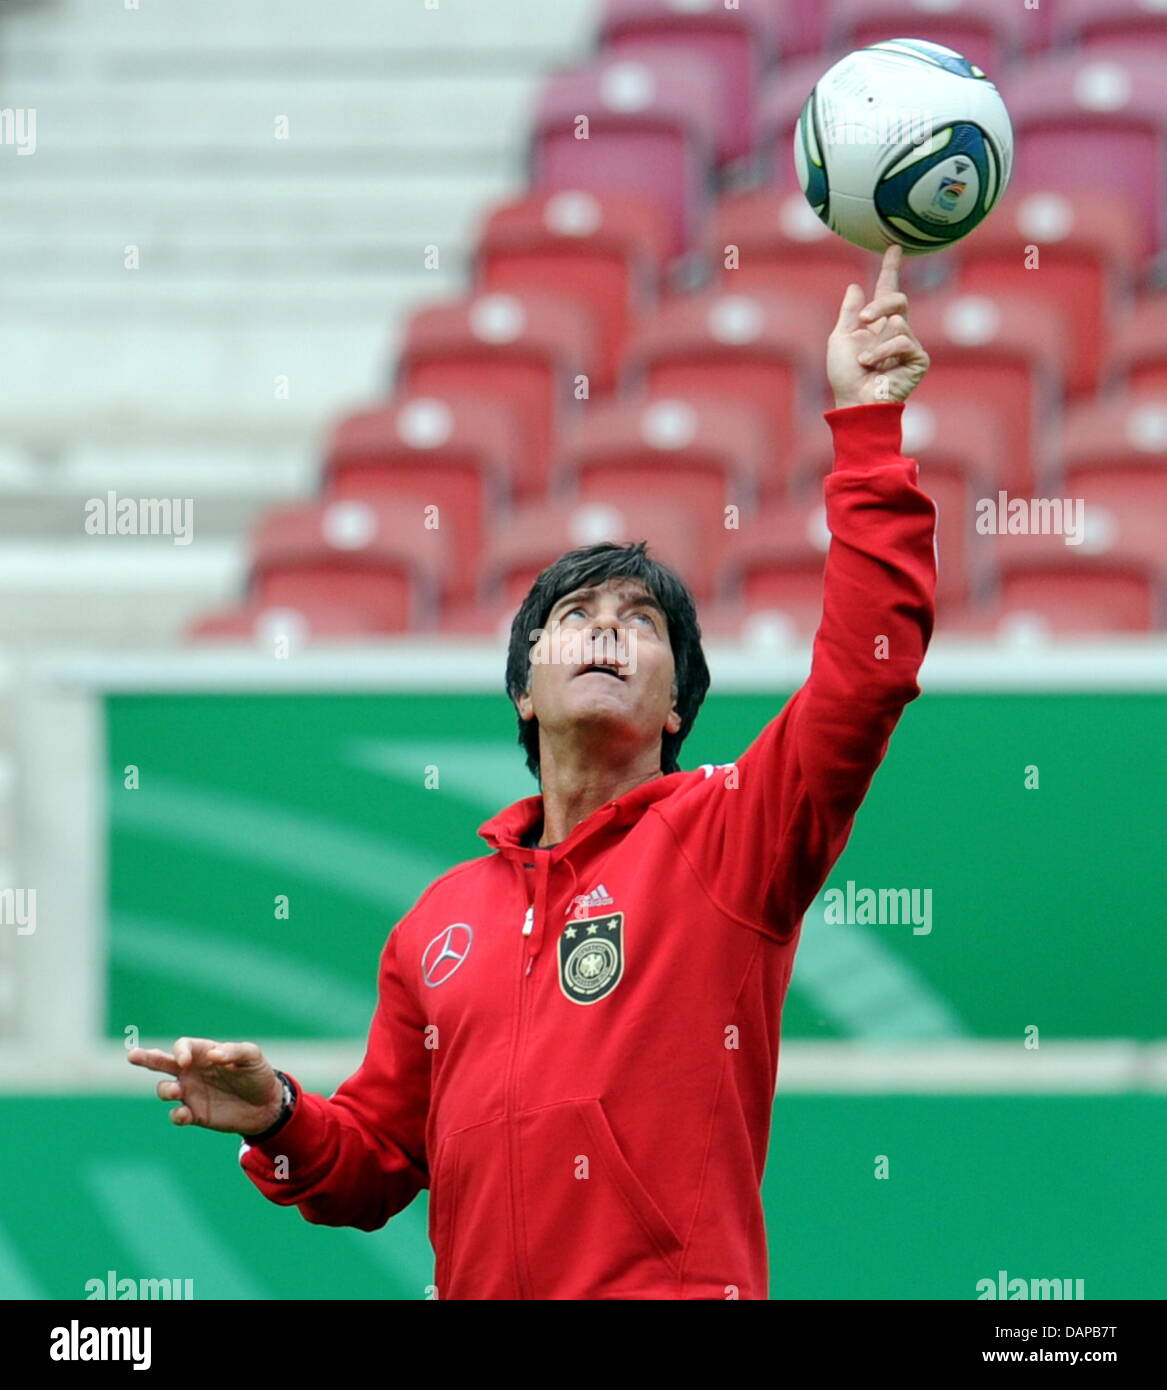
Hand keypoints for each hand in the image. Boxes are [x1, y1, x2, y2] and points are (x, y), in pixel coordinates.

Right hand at [128, 1037, 282, 1134]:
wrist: (266, 1105)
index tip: (185, 1061)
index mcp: (204, 1053)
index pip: (182, 1046)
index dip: (180, 1051)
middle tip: (131, 1055)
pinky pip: (177, 1115)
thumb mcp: (252, 1056)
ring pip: (165, 1090)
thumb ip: (234, 1052)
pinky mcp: (195, 1114)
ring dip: (165, 1090)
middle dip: (145, 1058)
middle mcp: (192, 1072)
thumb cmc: (258, 1073)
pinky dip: (176, 1115)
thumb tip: (213, 1055)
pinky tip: (183, 1114)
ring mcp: (191, 1093)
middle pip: (161, 1063)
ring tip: (176, 1091)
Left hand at [827, 245, 929, 407]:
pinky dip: (884, 351)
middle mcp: (895, 331)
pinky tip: (873, 365)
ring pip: (899, 321)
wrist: (855, 402)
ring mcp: (909, 344)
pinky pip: (903, 340)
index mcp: (877, 324)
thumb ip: (850, 313)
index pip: (887, 290)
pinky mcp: (919, 359)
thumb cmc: (845, 376)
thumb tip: (856, 286)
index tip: (894, 248)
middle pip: (898, 299)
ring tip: (864, 361)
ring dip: (875, 342)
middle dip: (881, 304)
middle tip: (865, 319)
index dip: (890, 269)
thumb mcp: (839, 339)